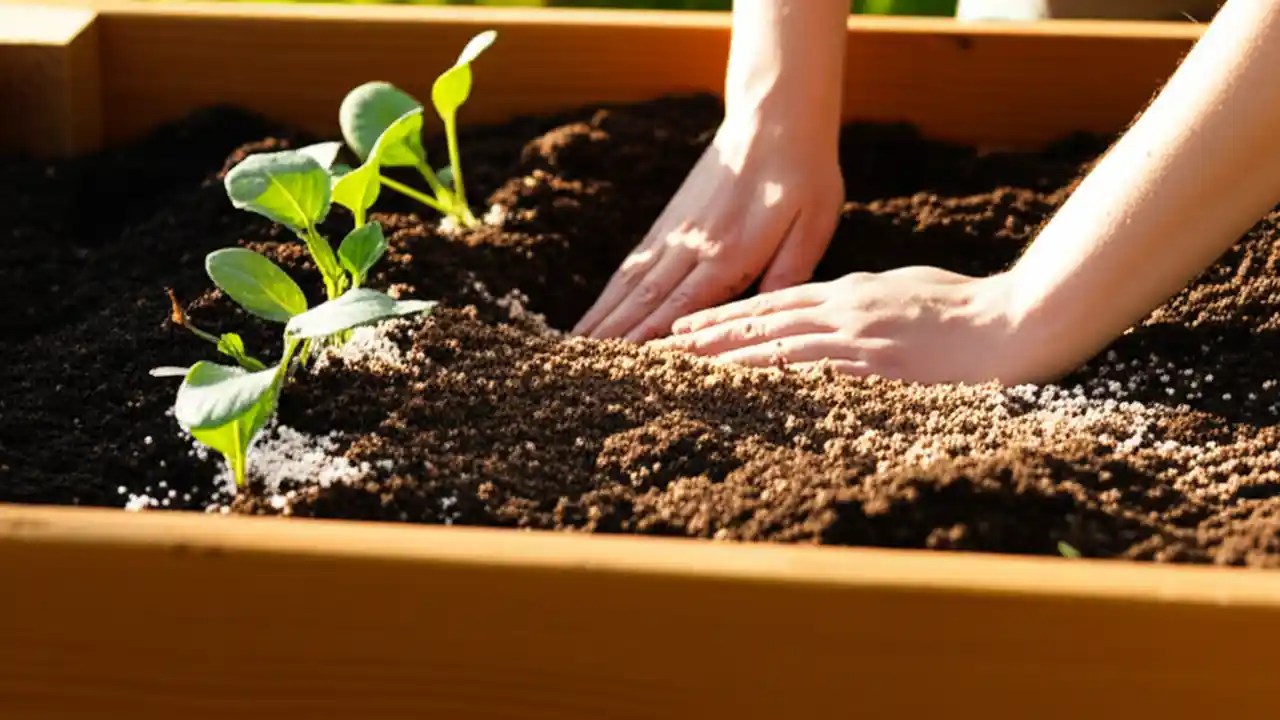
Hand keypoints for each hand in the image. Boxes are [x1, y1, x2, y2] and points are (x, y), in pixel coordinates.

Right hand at [572, 110, 843, 341]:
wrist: (774, 114)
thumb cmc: (804, 171)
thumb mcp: (814, 221)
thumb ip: (789, 269)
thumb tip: (765, 316)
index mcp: (731, 250)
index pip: (682, 306)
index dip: (649, 338)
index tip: (621, 368)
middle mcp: (694, 243)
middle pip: (645, 298)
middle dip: (613, 335)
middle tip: (582, 368)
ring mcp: (677, 229)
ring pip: (632, 281)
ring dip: (604, 314)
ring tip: (576, 344)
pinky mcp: (672, 219)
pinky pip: (635, 261)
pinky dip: (613, 289)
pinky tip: (600, 307)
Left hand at [654, 267, 1037, 384]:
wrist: (1013, 321)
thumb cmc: (965, 305)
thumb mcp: (903, 289)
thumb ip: (863, 298)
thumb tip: (835, 305)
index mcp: (852, 290)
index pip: (773, 301)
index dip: (728, 315)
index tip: (690, 325)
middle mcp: (845, 310)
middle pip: (763, 321)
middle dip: (711, 334)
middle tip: (665, 345)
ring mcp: (859, 339)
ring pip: (776, 345)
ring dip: (727, 357)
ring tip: (685, 365)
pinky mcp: (877, 368)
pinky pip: (813, 374)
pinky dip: (772, 379)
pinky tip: (741, 389)